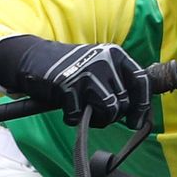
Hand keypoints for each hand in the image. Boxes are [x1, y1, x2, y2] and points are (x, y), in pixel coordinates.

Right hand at [0, 37, 150, 127]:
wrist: (34, 59)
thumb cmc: (72, 70)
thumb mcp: (101, 67)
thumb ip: (120, 84)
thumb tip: (140, 115)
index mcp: (115, 54)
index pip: (141, 81)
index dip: (142, 105)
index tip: (136, 122)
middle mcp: (104, 60)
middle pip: (124, 102)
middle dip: (113, 115)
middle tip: (97, 112)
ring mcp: (86, 72)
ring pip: (110, 110)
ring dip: (98, 119)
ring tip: (86, 112)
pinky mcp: (68, 85)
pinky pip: (81, 116)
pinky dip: (73, 118)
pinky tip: (67, 107)